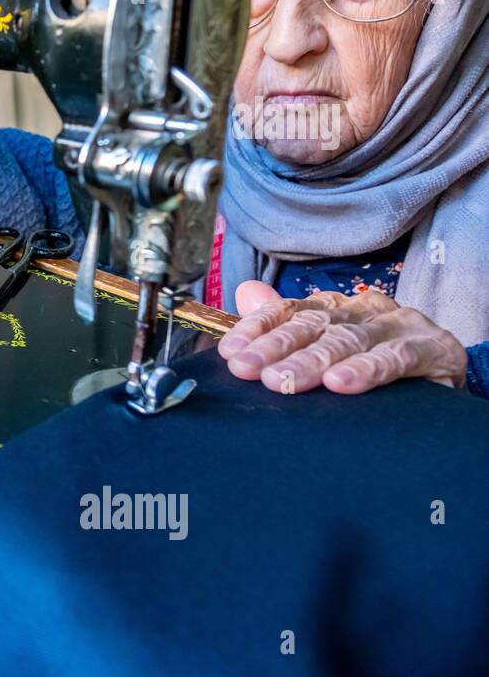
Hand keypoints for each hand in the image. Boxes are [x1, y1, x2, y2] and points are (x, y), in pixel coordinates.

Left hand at [217, 280, 467, 393]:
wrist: (445, 380)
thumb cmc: (379, 364)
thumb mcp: (329, 347)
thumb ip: (286, 323)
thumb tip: (245, 293)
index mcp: (338, 307)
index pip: (291, 310)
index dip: (259, 328)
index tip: (230, 351)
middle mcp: (366, 309)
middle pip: (314, 326)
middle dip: (276, 348)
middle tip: (246, 369)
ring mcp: (401, 325)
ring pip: (348, 340)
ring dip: (311, 361)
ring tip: (281, 380)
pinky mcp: (434, 349)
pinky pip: (396, 357)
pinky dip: (365, 370)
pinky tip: (339, 382)